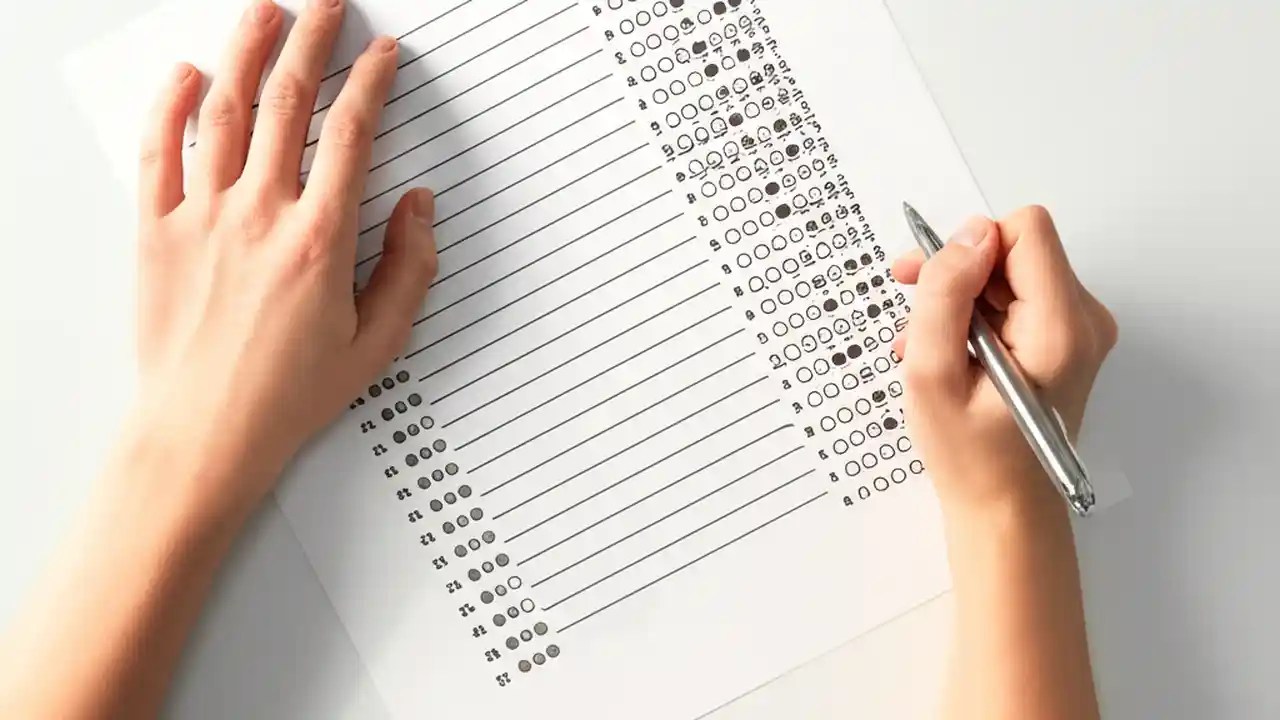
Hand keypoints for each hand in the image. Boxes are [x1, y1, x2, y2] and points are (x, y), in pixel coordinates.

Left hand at [132, 0, 436, 518]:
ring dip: (246, 51)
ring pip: (224, 111)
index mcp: (319, 242)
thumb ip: (409, 269)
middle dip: (313, 42)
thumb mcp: (377, 343)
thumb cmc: (287, 396)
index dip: (372, 84)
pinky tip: (186, 75)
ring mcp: (203, 218)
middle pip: (288, 103)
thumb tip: (418, 207)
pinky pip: (159, 152)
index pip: (353, 136)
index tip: (383, 58)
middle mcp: (260, 217)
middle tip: (327, 8)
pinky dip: (171, 105)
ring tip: (264, 13)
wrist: (203, 434)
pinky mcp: (157, 232)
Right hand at [891, 206, 1116, 513]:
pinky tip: (951, 351)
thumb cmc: (969, 455)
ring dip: (961, 298)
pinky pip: (1018, 297)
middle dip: (958, 273)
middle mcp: (1086, 320)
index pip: (1025, 229)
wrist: (1005, 508)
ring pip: (1012, 271)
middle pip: (1017, 249)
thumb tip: (967, 235)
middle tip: (912, 310)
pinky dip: (978, 315)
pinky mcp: (1068, 338)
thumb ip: (944, 296)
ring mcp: (1081, 329)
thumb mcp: (933, 374)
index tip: (933, 285)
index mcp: (1060, 329)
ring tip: (925, 344)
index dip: (970, 248)